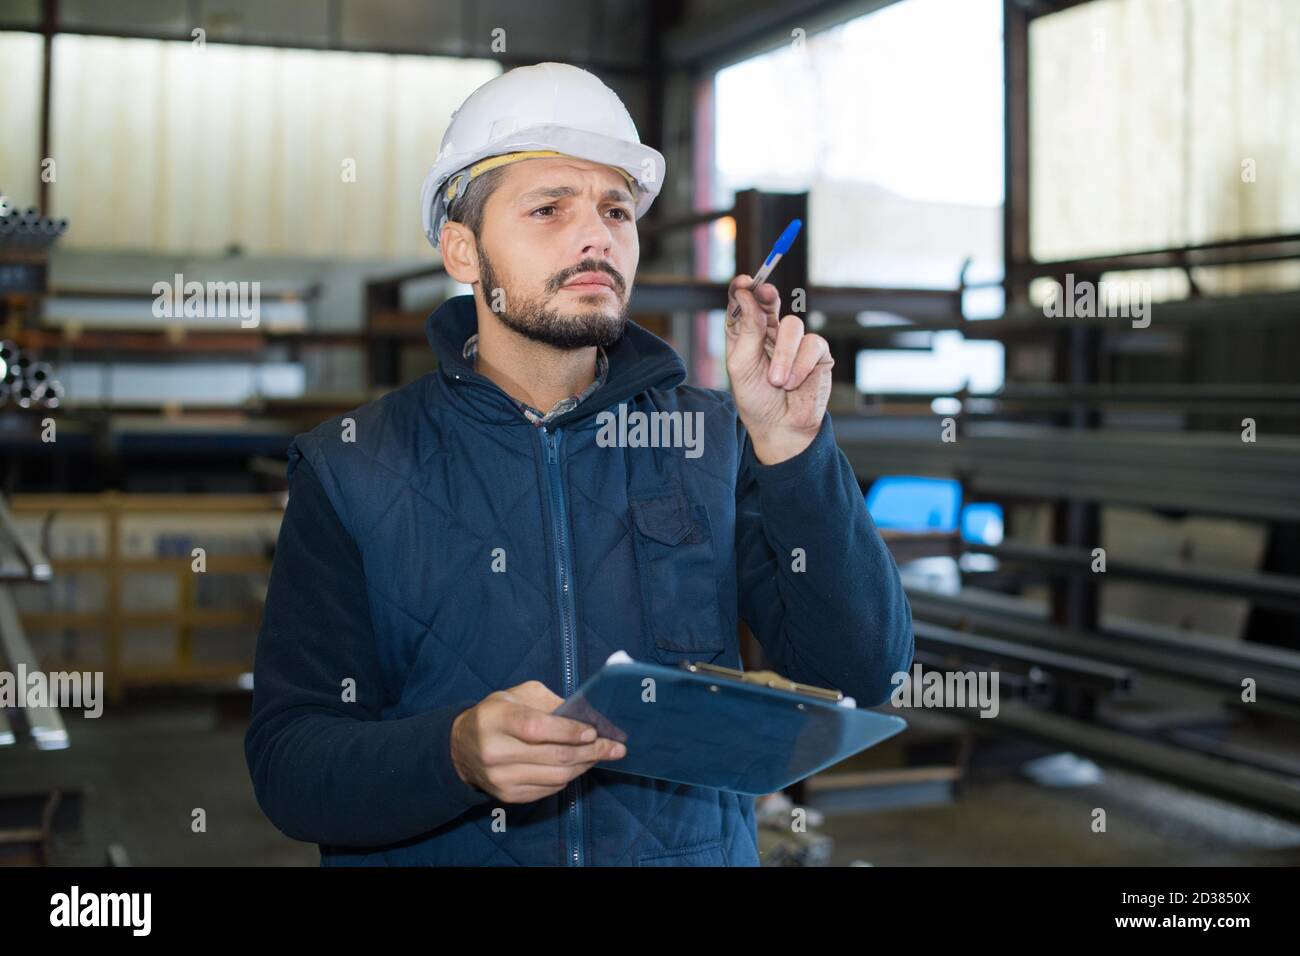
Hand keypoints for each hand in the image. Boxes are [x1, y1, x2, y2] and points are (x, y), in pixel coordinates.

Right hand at [449, 679, 625, 803]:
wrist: (461, 747)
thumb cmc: (497, 714)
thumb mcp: (518, 696)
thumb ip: (550, 703)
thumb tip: (586, 716)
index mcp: (495, 719)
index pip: (536, 728)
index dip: (568, 731)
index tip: (593, 732)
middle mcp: (494, 751)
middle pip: (552, 756)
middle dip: (590, 751)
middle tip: (614, 747)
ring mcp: (500, 778)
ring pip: (555, 776)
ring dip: (584, 766)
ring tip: (602, 755)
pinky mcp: (507, 796)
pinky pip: (548, 790)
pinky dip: (568, 777)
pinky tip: (579, 766)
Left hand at [726, 274, 833, 464]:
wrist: (780, 427)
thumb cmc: (756, 399)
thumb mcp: (742, 364)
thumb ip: (747, 329)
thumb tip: (745, 295)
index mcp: (747, 334)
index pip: (744, 304)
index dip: (743, 290)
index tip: (743, 282)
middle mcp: (770, 333)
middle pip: (769, 302)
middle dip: (767, 296)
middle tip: (765, 292)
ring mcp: (795, 342)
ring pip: (792, 325)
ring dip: (783, 355)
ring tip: (777, 381)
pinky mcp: (817, 354)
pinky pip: (812, 345)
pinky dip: (800, 365)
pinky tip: (793, 382)